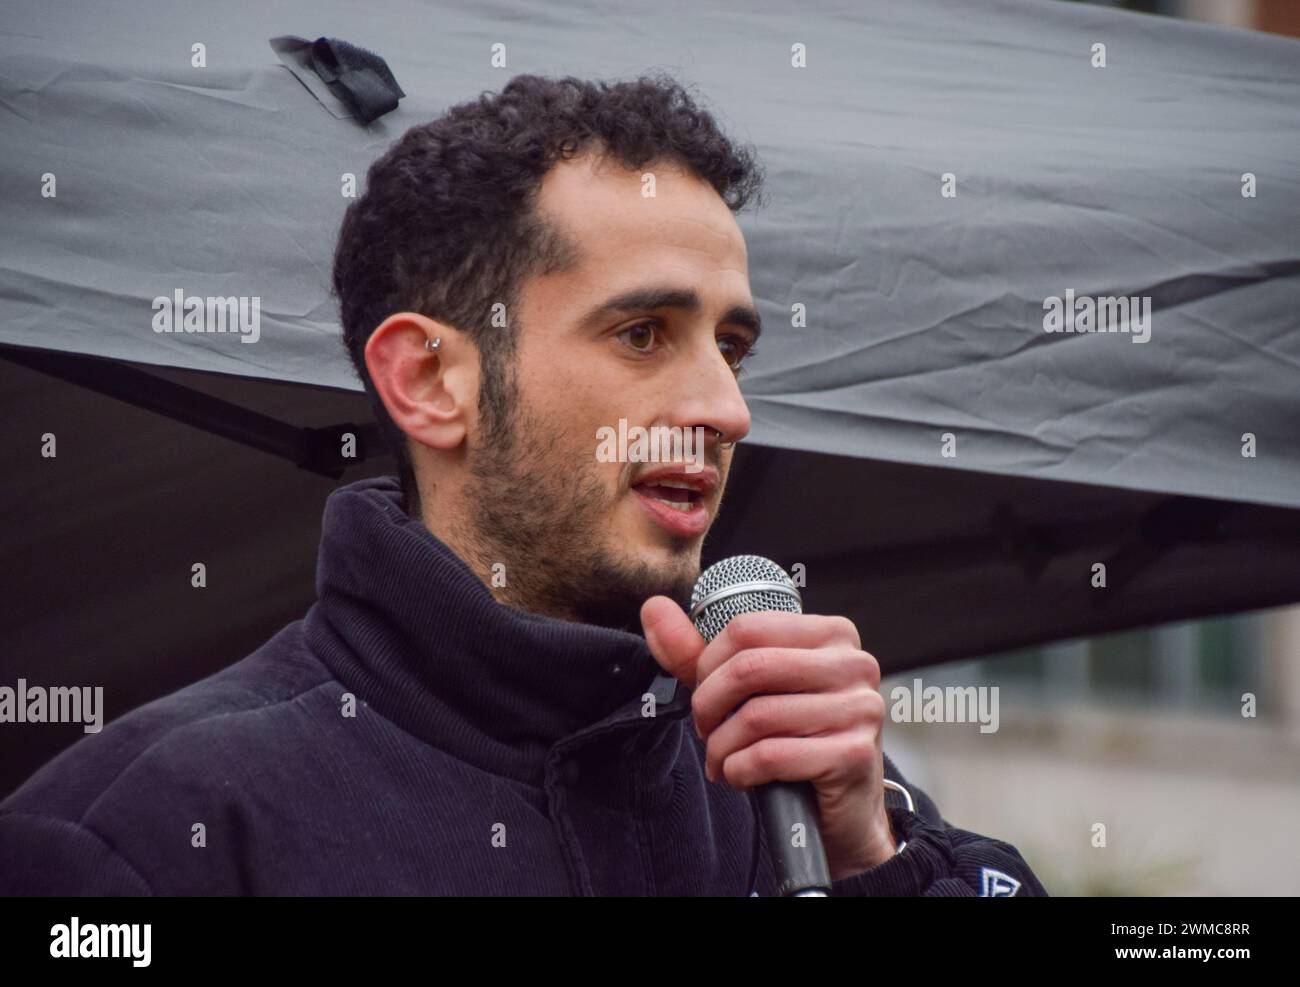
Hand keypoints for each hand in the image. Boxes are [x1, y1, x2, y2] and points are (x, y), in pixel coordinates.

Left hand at [640, 596, 895, 879]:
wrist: (843, 809)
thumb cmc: (794, 739)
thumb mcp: (746, 691)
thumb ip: (698, 652)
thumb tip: (654, 607)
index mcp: (831, 633)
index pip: (748, 628)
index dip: (709, 665)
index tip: (705, 694)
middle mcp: (854, 663)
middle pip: (750, 668)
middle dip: (709, 705)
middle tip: (706, 730)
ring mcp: (861, 707)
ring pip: (757, 716)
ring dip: (722, 746)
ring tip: (721, 759)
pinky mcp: (854, 753)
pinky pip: (771, 755)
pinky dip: (739, 770)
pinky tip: (741, 775)